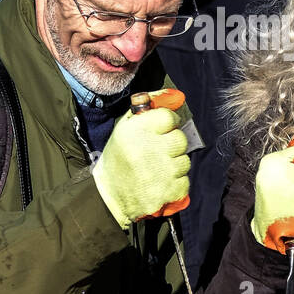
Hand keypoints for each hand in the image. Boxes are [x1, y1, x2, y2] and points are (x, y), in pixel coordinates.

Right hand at [92, 88, 189, 228]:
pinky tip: (161, 184)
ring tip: (158, 169)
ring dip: (175, 165)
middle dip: (174, 144)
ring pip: (185, 161)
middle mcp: (148, 149)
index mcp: (135, 131)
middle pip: (181, 139)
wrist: (108, 197)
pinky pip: (184, 182)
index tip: (167, 127)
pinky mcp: (166, 192)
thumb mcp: (123, 129)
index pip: (169, 117)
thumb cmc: (118, 159)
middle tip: (161, 151)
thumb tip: (173, 97)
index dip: (170, 122)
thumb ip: (145, 111)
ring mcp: (159, 172)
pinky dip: (176, 184)